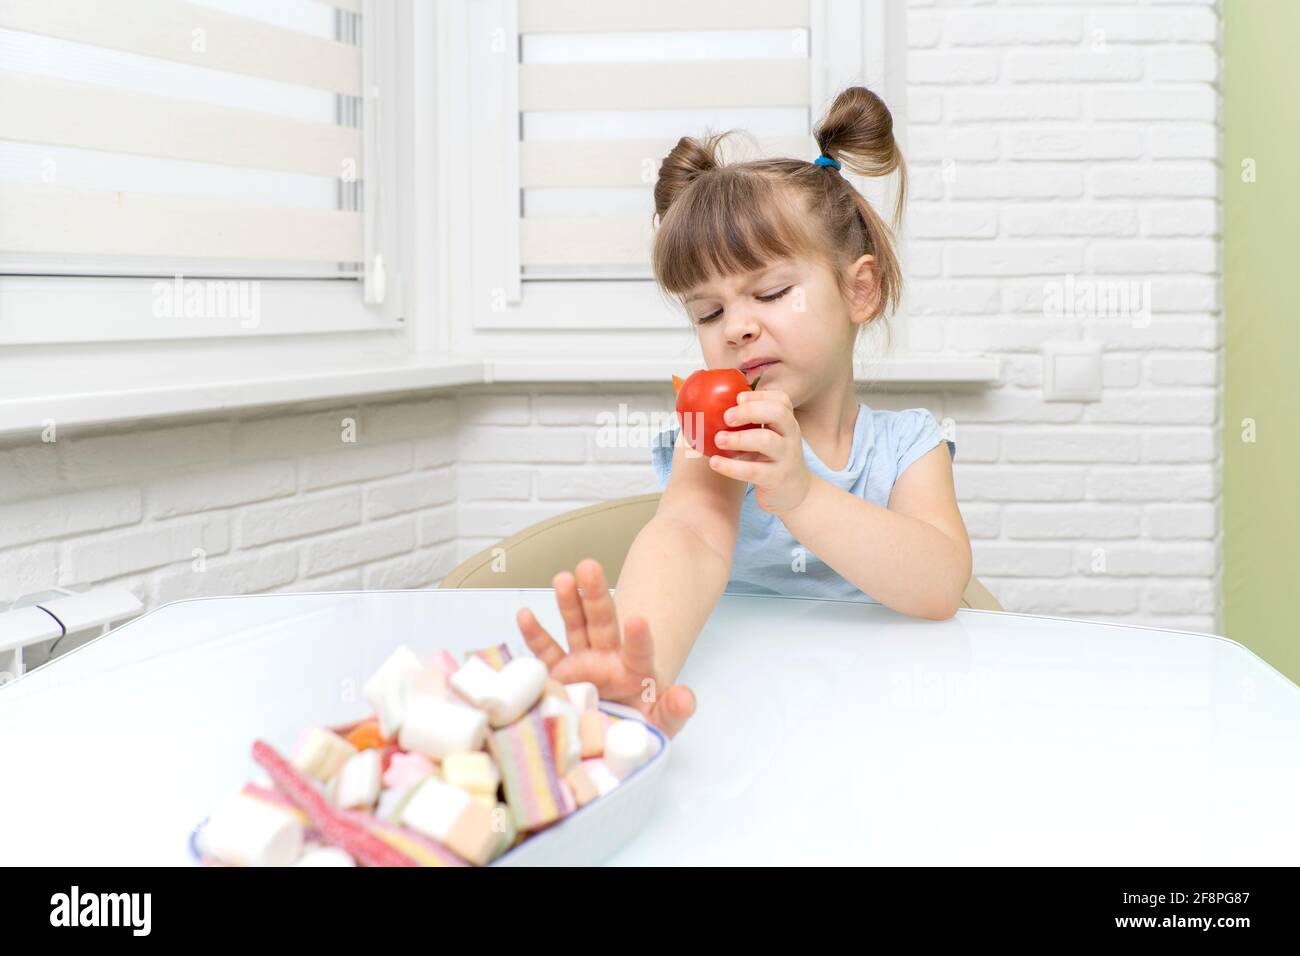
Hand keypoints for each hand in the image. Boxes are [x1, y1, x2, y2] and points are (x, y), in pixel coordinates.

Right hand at [515, 558, 696, 738]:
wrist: (611, 735)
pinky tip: (525, 614)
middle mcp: (609, 658)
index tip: (636, 620)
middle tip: (589, 567)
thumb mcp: (659, 723)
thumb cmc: (638, 726)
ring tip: (563, 577)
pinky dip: (536, 634)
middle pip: (604, 622)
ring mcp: (584, 661)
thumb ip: (673, 710)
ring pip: (576, 626)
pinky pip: (547, 652)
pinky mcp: (561, 672)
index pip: (639, 650)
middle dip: (596, 596)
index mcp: (636, 670)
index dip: (639, 636)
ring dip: (569, 602)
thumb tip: (687, 697)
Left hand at [708, 388, 812, 516]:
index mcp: (787, 423)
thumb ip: (751, 424)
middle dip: (750, 410)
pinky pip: (754, 470)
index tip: (738, 398)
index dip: (759, 395)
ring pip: (766, 440)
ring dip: (739, 438)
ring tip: (718, 439)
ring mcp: (786, 457)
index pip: (781, 400)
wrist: (794, 493)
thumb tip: (710, 409)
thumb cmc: (772, 459)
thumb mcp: (768, 438)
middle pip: (778, 413)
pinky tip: (715, 463)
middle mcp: (791, 436)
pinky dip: (732, 466)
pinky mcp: (777, 478)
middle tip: (726, 417)